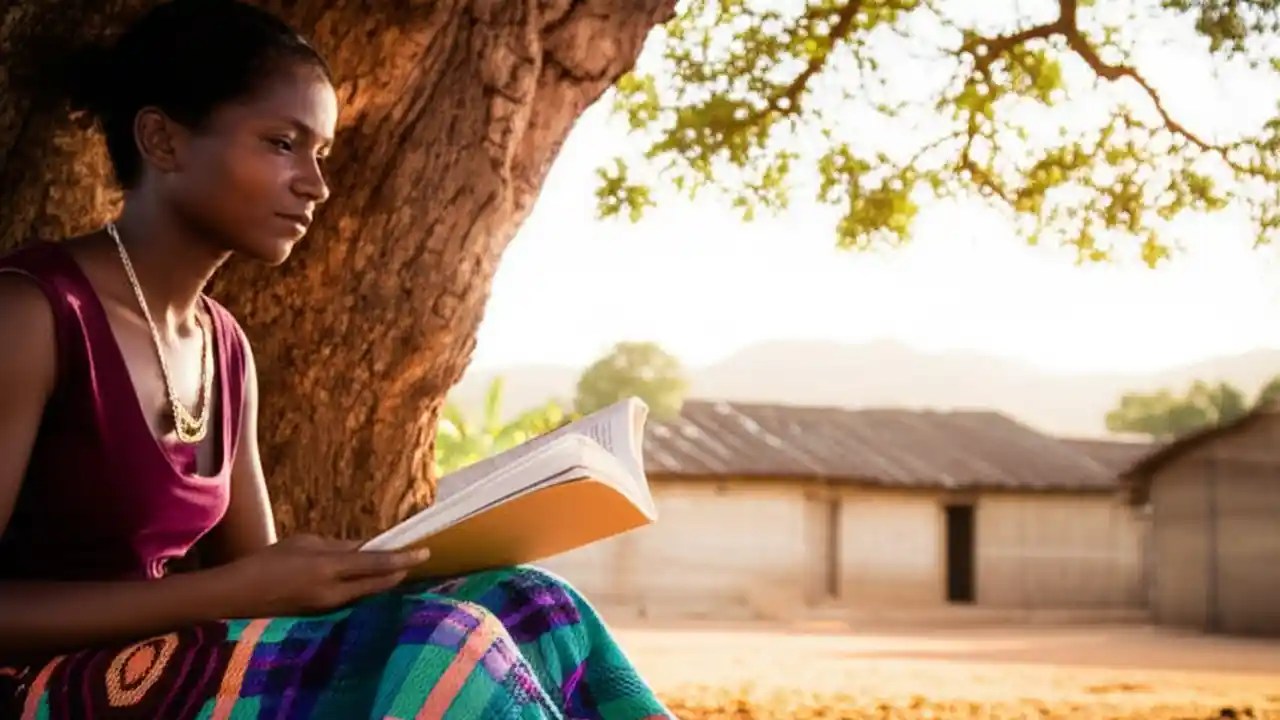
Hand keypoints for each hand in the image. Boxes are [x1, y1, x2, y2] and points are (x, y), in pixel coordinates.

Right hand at [216, 534, 430, 617]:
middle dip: (400, 573)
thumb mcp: (305, 543)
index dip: (402, 558)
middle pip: (378, 584)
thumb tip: (366, 547)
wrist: (238, 596)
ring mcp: (327, 608)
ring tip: (401, 568)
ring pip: (367, 594)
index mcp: (327, 568)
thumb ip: (339, 546)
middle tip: (419, 560)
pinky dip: (367, 590)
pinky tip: (373, 582)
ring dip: (385, 582)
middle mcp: (332, 592)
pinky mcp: (321, 615)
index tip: (425, 552)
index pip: (375, 563)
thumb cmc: (268, 561)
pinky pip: (352, 600)